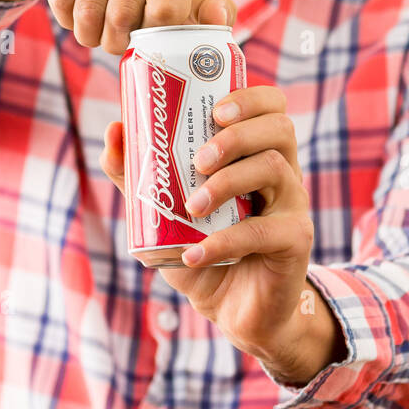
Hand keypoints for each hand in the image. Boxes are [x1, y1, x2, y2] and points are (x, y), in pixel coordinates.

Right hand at [0, 0, 235, 52]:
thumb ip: (198, 7)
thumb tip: (221, 20)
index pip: (168, 12)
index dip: (151, 37)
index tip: (142, 36)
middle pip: (124, 14)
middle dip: (112, 40)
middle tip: (109, 40)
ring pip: (89, 9)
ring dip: (85, 32)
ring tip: (88, 29)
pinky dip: (63, 15)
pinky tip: (69, 10)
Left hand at [101, 84, 341, 383]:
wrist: (231, 309)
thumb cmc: (200, 248)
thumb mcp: (163, 212)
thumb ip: (138, 175)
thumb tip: (113, 131)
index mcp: (257, 153)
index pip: (271, 107)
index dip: (249, 99)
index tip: (214, 110)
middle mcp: (283, 172)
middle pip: (279, 129)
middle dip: (236, 136)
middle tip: (199, 160)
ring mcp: (293, 205)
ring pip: (275, 169)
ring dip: (227, 182)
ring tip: (192, 207)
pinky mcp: (294, 242)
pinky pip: (264, 231)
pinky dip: (223, 241)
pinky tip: (194, 255)